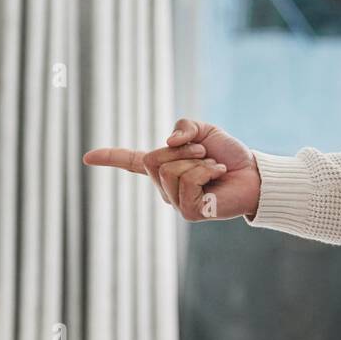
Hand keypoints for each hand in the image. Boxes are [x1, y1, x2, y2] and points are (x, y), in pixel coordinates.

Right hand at [82, 118, 261, 221]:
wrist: (254, 174)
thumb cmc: (229, 154)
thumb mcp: (203, 130)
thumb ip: (184, 127)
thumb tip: (169, 142)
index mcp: (164, 167)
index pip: (131, 162)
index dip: (109, 158)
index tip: (86, 157)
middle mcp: (166, 187)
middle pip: (151, 160)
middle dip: (181, 149)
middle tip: (203, 152)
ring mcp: (176, 202)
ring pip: (170, 171)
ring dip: (197, 161)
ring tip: (215, 167)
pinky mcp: (190, 212)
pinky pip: (187, 181)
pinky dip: (205, 171)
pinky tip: (218, 176)